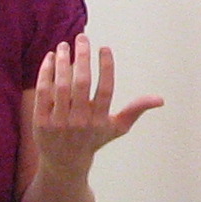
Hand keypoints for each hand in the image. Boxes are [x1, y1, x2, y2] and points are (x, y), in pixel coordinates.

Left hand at [29, 36, 162, 183]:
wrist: (64, 163)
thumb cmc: (93, 140)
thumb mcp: (117, 127)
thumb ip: (136, 110)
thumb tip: (160, 100)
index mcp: (100, 120)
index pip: (105, 90)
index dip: (106, 67)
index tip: (104, 48)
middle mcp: (80, 122)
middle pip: (81, 83)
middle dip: (82, 57)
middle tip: (82, 38)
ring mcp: (59, 122)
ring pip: (60, 85)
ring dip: (62, 61)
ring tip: (64, 45)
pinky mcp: (41, 122)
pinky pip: (42, 92)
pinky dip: (45, 73)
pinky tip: (50, 58)